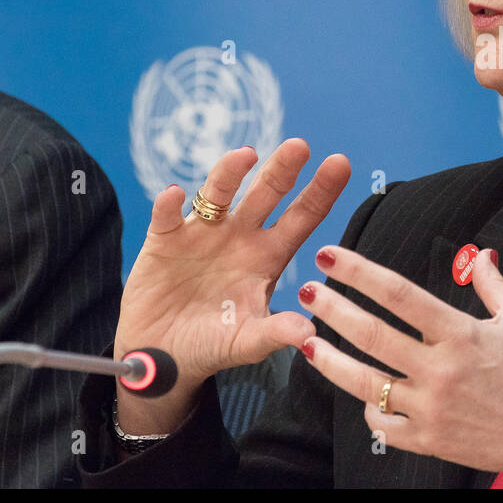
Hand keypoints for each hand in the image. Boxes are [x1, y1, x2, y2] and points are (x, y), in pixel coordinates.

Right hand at [114, 139, 350, 433]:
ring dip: (230, 172)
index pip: (302, 217)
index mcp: (268, 255)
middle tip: (300, 146)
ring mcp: (203, 233)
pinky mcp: (165, 239)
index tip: (341, 163)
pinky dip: (170, 205)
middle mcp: (240, 236)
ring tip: (245, 155)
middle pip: (266, 193)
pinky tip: (174, 195)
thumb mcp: (247, 342)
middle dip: (282, 169)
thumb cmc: (212, 345)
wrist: (161, 356)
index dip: (321, 191)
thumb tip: (308, 331)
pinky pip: (167, 216)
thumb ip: (274, 333)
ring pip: (219, 194)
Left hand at [298, 244, 502, 479]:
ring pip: (366, 382)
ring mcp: (432, 408)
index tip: (330, 256)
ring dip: (331, 360)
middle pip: (373, 334)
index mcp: (462, 334)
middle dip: (333, 309)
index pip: (399, 294)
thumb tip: (480, 255)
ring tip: (306, 342)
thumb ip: (492, 286)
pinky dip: (369, 411)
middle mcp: (442, 370)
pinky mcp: (430, 442)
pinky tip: (360, 397)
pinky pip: (385, 427)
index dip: (359, 272)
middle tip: (308, 290)